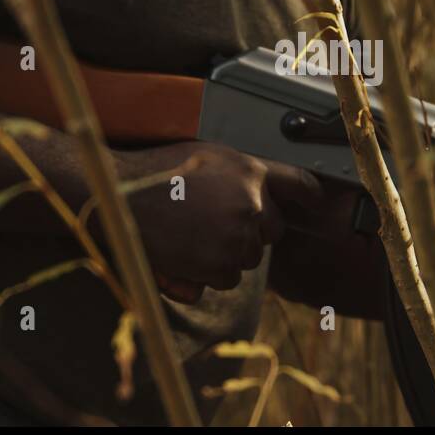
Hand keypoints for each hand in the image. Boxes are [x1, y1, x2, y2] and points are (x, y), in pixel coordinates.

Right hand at [121, 142, 323, 302]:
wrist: (116, 196)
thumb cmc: (156, 172)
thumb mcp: (207, 156)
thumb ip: (241, 175)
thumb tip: (264, 198)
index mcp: (250, 172)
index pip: (300, 185)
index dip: (311, 196)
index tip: (317, 202)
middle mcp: (251, 205)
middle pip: (273, 230)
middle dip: (251, 230)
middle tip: (214, 220)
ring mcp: (235, 238)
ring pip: (248, 259)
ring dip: (227, 253)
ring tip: (191, 234)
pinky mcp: (217, 266)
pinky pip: (226, 278)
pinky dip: (208, 273)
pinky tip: (184, 252)